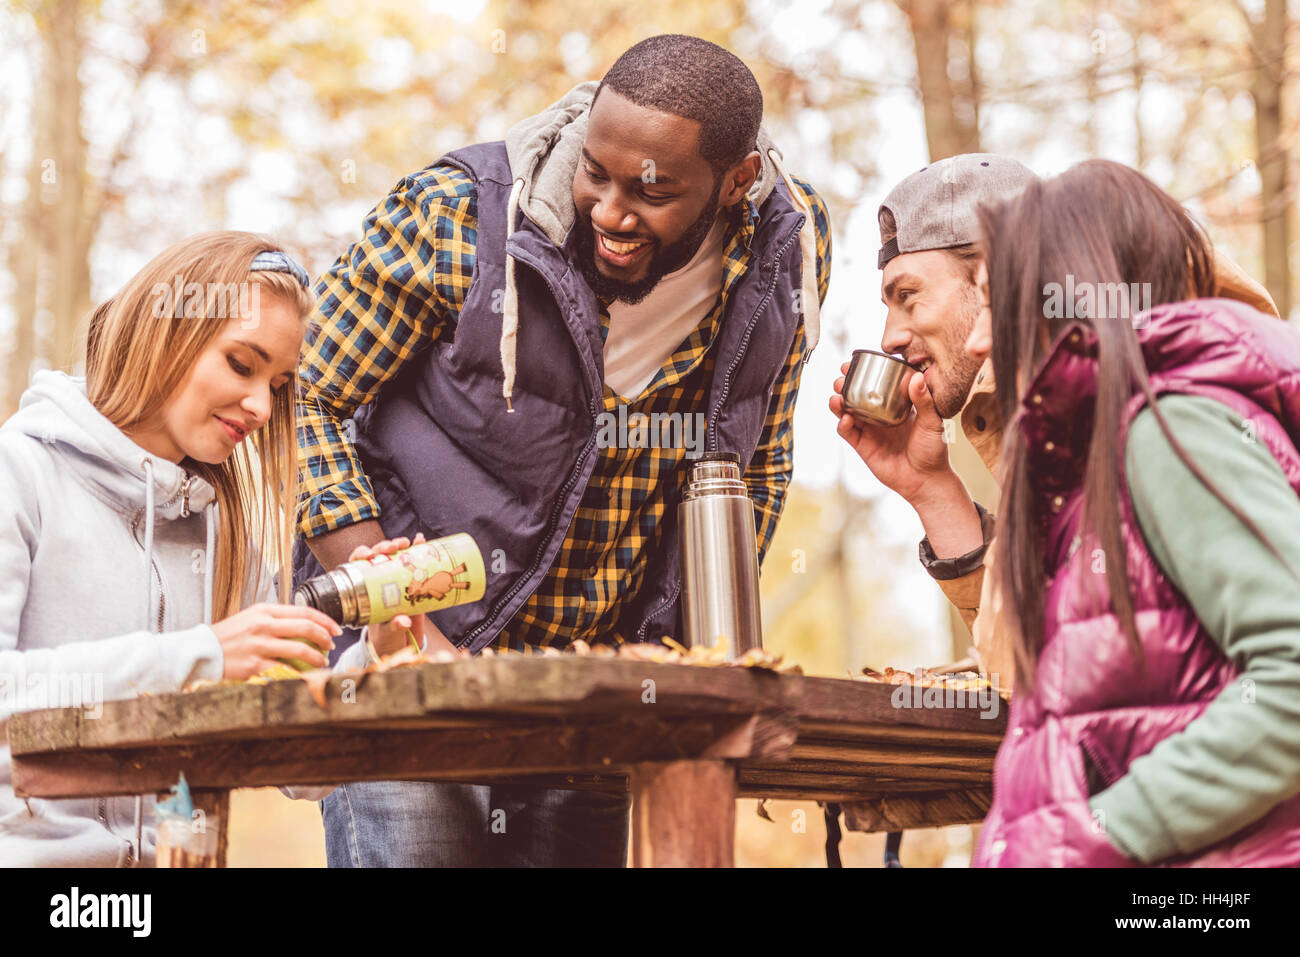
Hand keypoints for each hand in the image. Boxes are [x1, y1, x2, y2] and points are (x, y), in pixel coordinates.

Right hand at [213, 602, 340, 678]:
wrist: (200, 652)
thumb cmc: (228, 636)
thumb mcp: (250, 618)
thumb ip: (275, 619)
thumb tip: (304, 624)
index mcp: (264, 611)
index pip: (304, 612)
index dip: (326, 620)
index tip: (336, 629)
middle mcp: (263, 625)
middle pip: (306, 628)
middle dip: (325, 637)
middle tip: (332, 645)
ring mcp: (259, 645)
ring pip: (300, 650)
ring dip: (317, 657)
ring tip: (322, 662)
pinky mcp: (255, 664)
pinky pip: (285, 669)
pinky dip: (299, 673)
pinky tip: (305, 675)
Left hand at [346, 534, 462, 658]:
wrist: (398, 632)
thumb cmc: (385, 629)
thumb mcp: (387, 629)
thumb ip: (393, 625)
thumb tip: (404, 622)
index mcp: (364, 586)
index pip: (357, 563)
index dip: (361, 554)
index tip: (369, 555)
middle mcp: (377, 576)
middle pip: (376, 554)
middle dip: (384, 546)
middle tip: (393, 547)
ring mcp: (394, 573)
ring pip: (393, 552)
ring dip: (399, 544)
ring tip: (409, 543)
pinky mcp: (409, 575)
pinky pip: (412, 558)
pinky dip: (417, 547)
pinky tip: (422, 540)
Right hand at [829, 362, 956, 505]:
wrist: (926, 480)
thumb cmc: (933, 450)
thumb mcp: (933, 422)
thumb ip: (924, 400)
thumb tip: (917, 377)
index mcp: (896, 405)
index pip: (877, 383)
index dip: (865, 371)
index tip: (859, 361)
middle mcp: (880, 415)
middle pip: (856, 394)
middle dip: (845, 383)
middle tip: (842, 376)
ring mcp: (869, 430)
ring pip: (847, 411)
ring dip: (839, 401)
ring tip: (837, 394)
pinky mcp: (862, 446)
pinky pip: (848, 433)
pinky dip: (843, 424)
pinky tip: (845, 418)